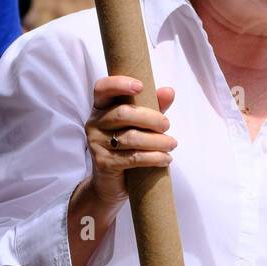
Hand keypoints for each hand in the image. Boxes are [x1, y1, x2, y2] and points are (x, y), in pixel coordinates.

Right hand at [84, 77, 176, 205]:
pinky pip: (133, 157)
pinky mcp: (103, 163)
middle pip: (123, 113)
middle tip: (167, 125)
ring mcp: (96, 144)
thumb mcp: (141, 122)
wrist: (110, 182)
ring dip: (157, 141)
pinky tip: (166, 158)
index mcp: (101, 108)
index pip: (102, 88)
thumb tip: (169, 91)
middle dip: (151, 118)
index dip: (119, 83)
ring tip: (172, 144)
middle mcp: (94, 123)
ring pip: (130, 137)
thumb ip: (154, 106)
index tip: (141, 86)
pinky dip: (154, 157)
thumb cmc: (128, 145)